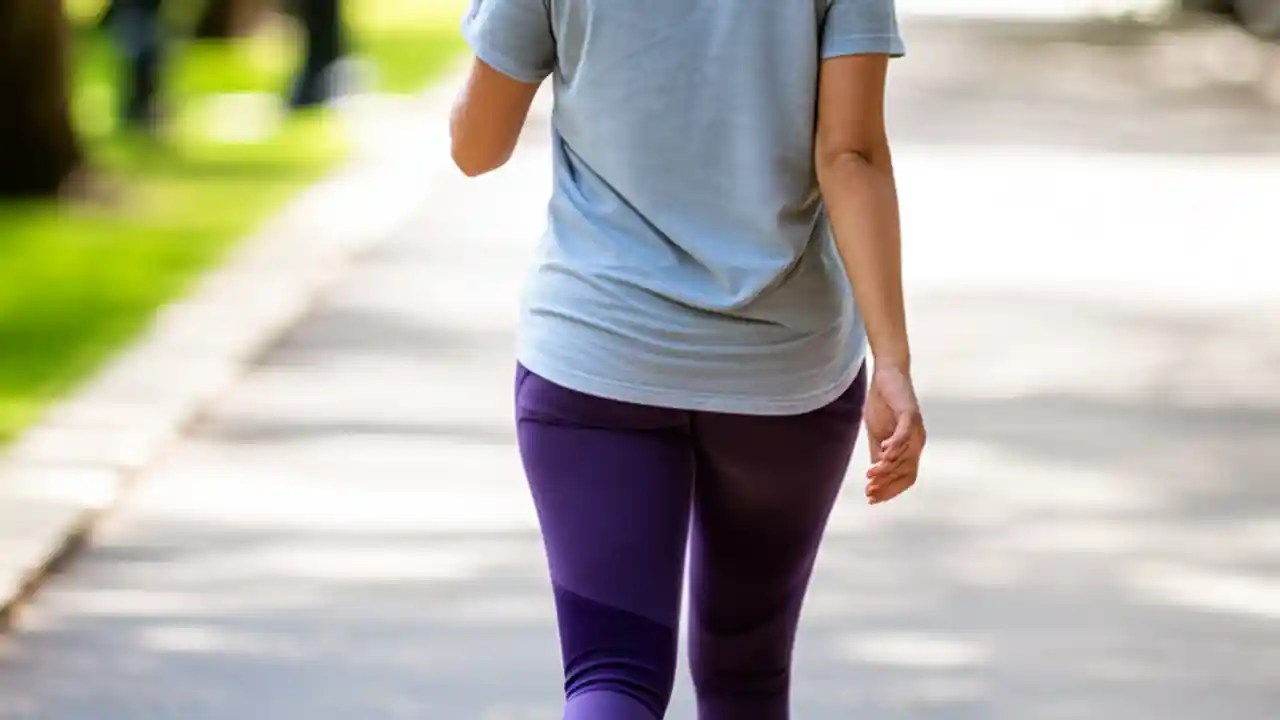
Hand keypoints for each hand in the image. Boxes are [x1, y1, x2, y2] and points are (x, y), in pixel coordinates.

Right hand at [864, 363, 924, 504]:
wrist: (887, 375)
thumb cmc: (883, 404)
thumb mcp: (877, 435)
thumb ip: (878, 454)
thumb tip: (875, 476)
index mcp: (910, 449)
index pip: (905, 478)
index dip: (890, 491)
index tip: (871, 499)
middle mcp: (917, 442)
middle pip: (906, 472)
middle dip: (887, 484)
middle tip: (868, 490)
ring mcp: (916, 429)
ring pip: (905, 457)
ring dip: (887, 468)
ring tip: (870, 474)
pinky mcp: (910, 414)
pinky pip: (904, 435)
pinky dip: (895, 446)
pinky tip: (882, 453)